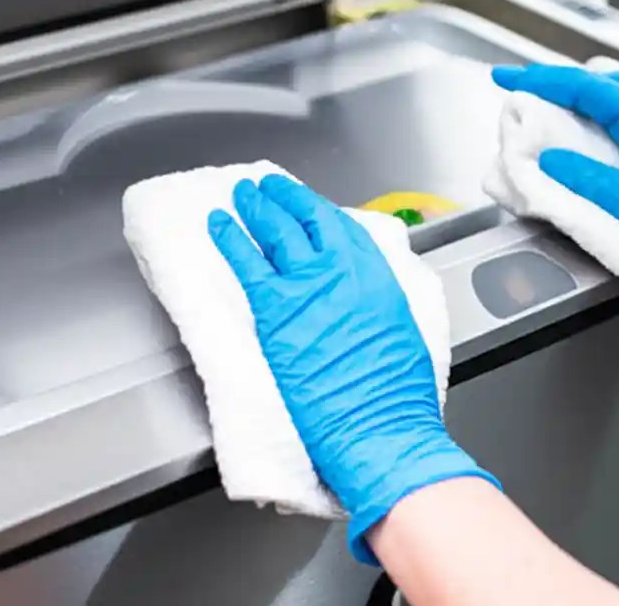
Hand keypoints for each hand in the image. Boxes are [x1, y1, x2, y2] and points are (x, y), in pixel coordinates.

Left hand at [208, 176, 496, 563]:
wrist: (380, 429)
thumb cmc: (396, 399)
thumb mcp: (400, 333)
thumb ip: (375, 305)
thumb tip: (360, 300)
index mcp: (377, 276)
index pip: (342, 228)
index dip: (319, 211)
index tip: (306, 203)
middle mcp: (343, 271)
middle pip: (306, 220)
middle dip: (283, 200)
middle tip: (266, 189)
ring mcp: (307, 287)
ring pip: (274, 232)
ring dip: (256, 209)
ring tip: (242, 196)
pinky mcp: (275, 311)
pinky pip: (246, 263)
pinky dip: (230, 239)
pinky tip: (218, 224)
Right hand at [492, 64, 618, 307]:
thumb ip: (585, 179)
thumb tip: (550, 160)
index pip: (583, 86)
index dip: (538, 80)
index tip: (507, 77)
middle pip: (604, 79)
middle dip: (560, 83)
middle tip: (528, 93)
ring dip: (588, 94)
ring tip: (558, 109)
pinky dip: (612, 108)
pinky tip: (603, 129)